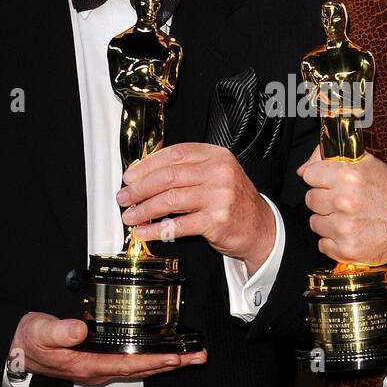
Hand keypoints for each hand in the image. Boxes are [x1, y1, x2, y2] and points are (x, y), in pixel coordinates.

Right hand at [8, 312, 206, 383]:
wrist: (18, 351)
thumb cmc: (30, 341)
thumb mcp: (40, 331)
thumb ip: (58, 331)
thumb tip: (78, 329)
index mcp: (89, 365)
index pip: (129, 365)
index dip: (154, 361)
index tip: (176, 356)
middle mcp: (99, 370)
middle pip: (143, 369)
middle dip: (173, 363)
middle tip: (199, 357)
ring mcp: (102, 368)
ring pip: (142, 368)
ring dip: (168, 363)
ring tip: (193, 356)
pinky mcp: (102, 362)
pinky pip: (135, 363)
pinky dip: (154, 359)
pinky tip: (166, 354)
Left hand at [116, 143, 275, 275]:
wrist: (262, 227)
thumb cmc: (234, 201)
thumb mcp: (217, 175)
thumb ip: (188, 170)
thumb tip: (145, 175)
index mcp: (216, 156)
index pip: (174, 154)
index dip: (147, 165)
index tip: (130, 176)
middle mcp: (218, 172)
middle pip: (168, 176)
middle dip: (139, 188)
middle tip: (124, 197)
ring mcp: (218, 196)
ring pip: (169, 199)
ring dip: (143, 209)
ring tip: (130, 215)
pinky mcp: (216, 220)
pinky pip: (177, 225)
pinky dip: (155, 230)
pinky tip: (144, 232)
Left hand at [296, 146, 386, 264]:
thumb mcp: (367, 163)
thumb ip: (331, 159)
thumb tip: (303, 169)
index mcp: (348, 176)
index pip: (309, 175)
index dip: (319, 179)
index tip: (327, 183)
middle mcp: (345, 201)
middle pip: (310, 199)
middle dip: (324, 200)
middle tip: (342, 202)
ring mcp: (345, 227)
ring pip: (314, 222)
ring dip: (328, 221)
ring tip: (348, 218)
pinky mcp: (347, 249)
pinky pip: (323, 244)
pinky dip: (334, 241)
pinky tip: (350, 233)